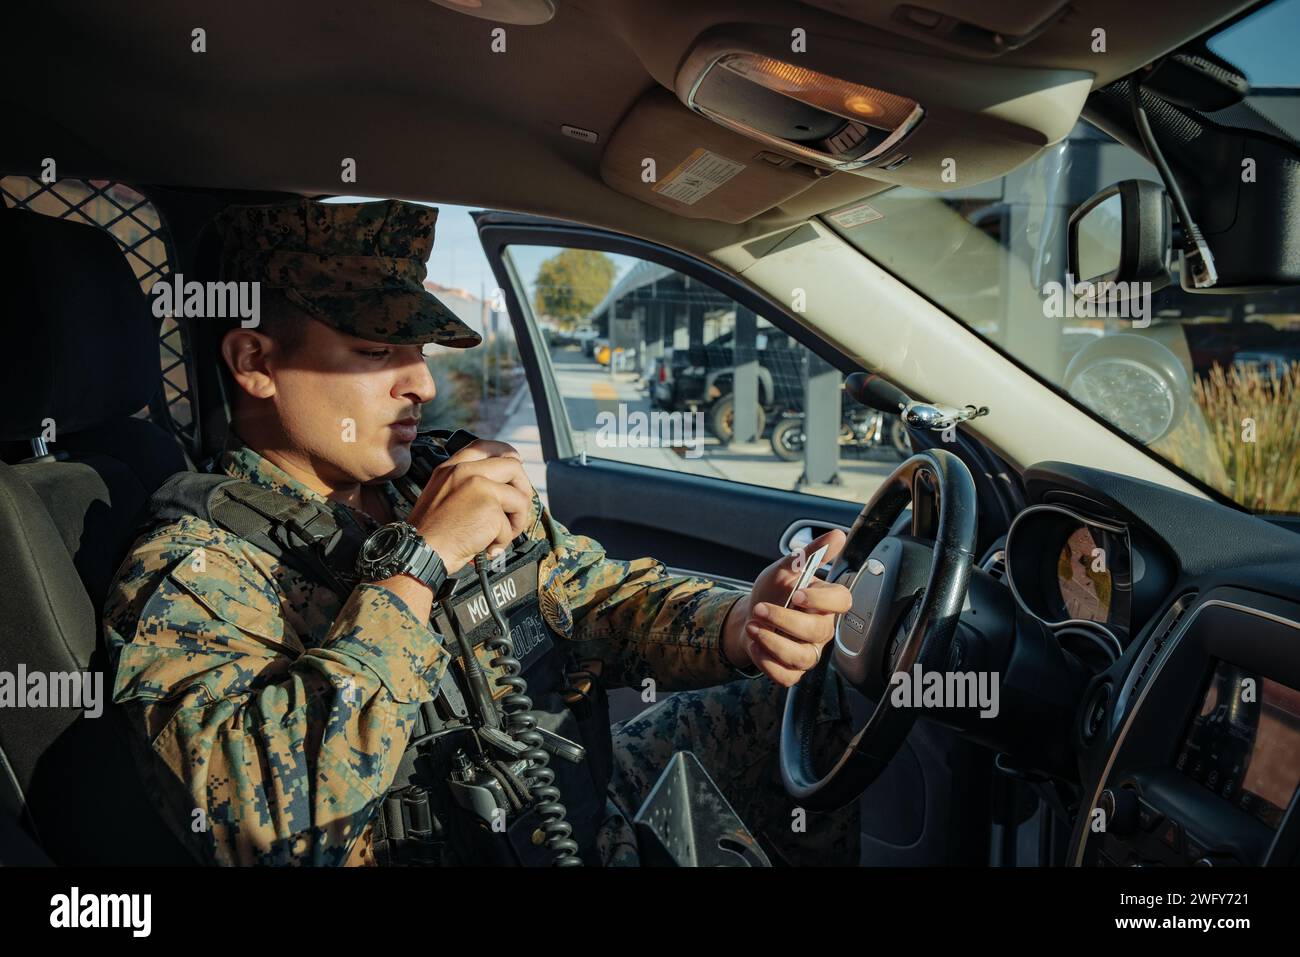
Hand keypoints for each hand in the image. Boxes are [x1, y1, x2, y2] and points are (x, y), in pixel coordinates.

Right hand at [405, 439, 534, 573]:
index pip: (484, 446)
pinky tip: (487, 547)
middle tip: (518, 510)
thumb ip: (467, 485)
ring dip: (516, 521)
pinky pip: (510, 525)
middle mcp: (465, 471)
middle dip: (524, 490)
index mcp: (451, 468)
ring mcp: (478, 486)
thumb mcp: (442, 495)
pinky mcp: (489, 507)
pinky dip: (503, 541)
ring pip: (519, 498)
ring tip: (499, 536)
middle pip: (513, 466)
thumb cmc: (432, 533)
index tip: (516, 467)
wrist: (419, 552)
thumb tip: (503, 487)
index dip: (506, 453)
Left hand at [722, 530, 852, 686]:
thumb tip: (837, 536)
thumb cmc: (773, 591)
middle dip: (785, 620)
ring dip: (774, 643)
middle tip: (760, 608)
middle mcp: (821, 628)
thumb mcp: (785, 568)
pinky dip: (768, 663)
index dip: (822, 599)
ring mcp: (808, 651)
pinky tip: (755, 646)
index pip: (842, 602)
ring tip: (753, 627)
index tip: (797, 594)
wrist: (748, 615)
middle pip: (818, 631)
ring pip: (803, 657)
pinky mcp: (792, 670)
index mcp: (825, 602)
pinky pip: (787, 676)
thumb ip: (809, 554)